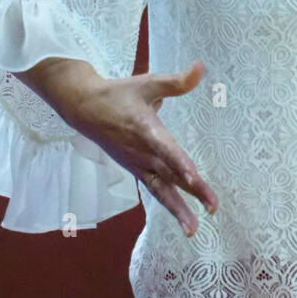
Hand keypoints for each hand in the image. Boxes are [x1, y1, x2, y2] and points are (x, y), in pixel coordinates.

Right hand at [63, 61, 216, 237]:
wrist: (84, 108)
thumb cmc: (120, 94)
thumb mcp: (148, 83)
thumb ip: (176, 81)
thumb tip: (201, 67)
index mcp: (144, 128)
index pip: (165, 147)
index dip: (179, 161)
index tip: (193, 176)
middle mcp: (141, 151)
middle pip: (170, 173)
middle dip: (192, 191)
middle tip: (212, 208)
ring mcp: (137, 163)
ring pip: (161, 189)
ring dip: (178, 209)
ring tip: (194, 230)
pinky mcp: (135, 170)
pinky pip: (154, 190)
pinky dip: (168, 204)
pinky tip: (183, 220)